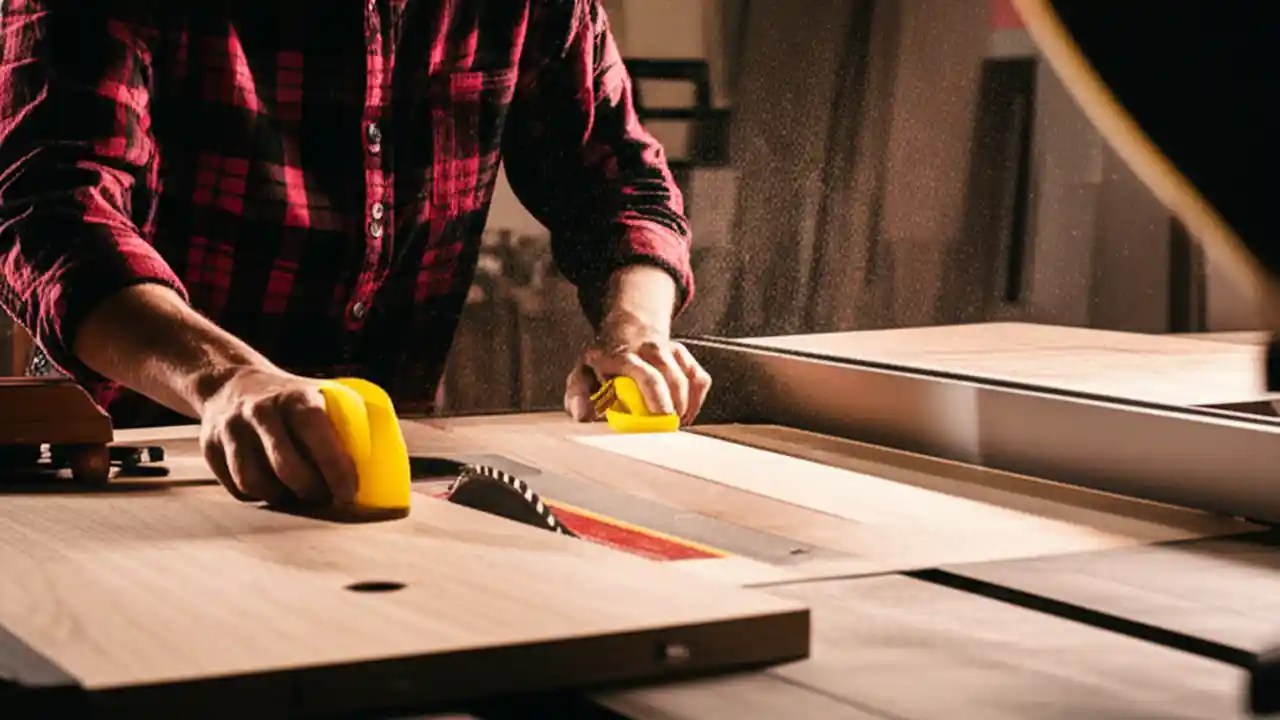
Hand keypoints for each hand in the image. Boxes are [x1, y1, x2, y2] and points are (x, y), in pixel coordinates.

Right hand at [197, 365, 357, 506]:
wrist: (230, 381)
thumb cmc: (290, 400)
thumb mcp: (319, 394)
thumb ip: (349, 419)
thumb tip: (386, 461)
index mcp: (295, 397)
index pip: (316, 433)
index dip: (335, 467)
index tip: (349, 492)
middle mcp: (260, 410)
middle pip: (285, 466)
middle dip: (311, 491)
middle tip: (324, 498)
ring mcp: (230, 428)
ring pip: (254, 481)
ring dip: (280, 497)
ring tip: (297, 495)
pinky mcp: (209, 445)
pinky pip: (235, 487)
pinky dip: (256, 496)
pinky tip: (271, 488)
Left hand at [564, 321, 711, 426]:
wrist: (627, 331)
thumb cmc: (604, 363)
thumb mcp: (582, 374)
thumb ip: (577, 395)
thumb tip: (582, 416)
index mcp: (621, 356)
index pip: (645, 376)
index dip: (656, 399)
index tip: (657, 420)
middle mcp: (647, 349)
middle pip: (671, 378)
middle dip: (672, 406)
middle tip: (667, 428)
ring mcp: (668, 350)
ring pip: (687, 379)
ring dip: (683, 406)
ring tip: (671, 423)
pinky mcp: (683, 355)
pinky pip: (699, 379)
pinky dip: (695, 401)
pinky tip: (681, 412)